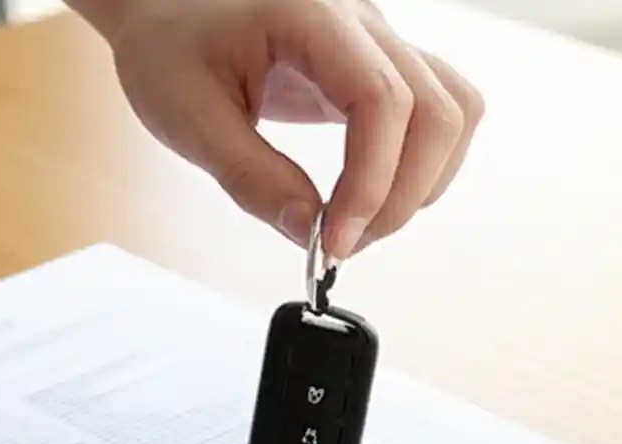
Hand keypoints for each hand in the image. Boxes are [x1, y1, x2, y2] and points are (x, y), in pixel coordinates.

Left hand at [70, 0, 483, 259]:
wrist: (168, 11)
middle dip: (401, 194)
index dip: (371, 182)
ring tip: (360, 224)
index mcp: (310, 15)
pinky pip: (439, 110)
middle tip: (345, 243)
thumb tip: (311, 234)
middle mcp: (362, 19)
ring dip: (423, 181)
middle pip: (437, 109)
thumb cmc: (170, 48)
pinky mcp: (381, 65)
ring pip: (453, 110)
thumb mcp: (189, 118)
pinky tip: (373, 194)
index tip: (336, 240)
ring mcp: (379, 39)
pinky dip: (423, 163)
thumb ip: (252, 178)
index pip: (382, 100)